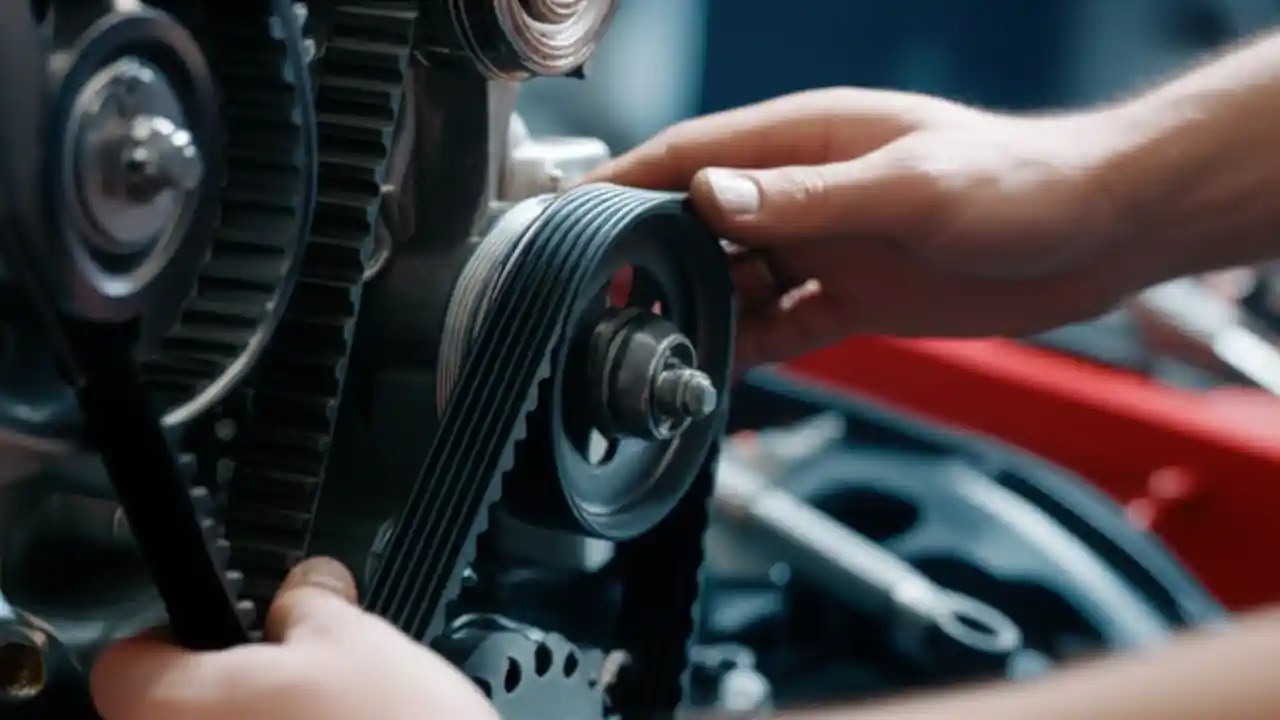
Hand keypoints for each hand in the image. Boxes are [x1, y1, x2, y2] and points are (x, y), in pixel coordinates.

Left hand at [90, 557, 497, 719]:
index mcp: (177, 708)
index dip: (177, 632)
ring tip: (331, 719)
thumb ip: (312, 600)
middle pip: (174, 711)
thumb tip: (307, 586)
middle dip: (234, 685)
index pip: (126, 661)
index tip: (227, 626)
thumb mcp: (357, 638)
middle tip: (298, 671)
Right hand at [585, 88, 1159, 368]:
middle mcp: (803, 194)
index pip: (689, 157)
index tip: (567, 219)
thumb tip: (707, 195)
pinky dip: (744, 348)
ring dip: (692, 312)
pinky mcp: (849, 298)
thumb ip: (805, 197)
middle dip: (645, 261)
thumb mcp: (908, 188)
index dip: (623, 186)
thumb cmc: (1018, 183)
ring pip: (731, 283)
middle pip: (695, 225)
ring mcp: (823, 248)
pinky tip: (716, 372)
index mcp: (805, 142)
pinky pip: (777, 326)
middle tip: (597, 305)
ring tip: (648, 350)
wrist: (1096, 234)